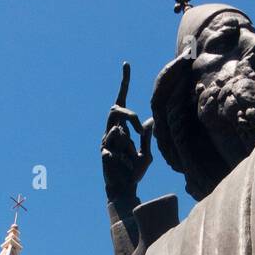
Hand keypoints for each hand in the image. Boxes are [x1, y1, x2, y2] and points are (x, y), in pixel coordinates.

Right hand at [101, 63, 153, 201]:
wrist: (124, 189)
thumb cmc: (134, 172)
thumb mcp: (146, 153)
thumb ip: (147, 138)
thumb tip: (151, 120)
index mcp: (122, 126)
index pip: (121, 100)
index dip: (124, 82)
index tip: (126, 64)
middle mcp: (111, 130)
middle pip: (116, 109)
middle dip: (129, 116)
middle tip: (140, 131)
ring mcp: (105, 140)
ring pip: (116, 128)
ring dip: (128, 144)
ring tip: (130, 159)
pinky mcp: (103, 152)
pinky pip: (113, 145)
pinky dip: (122, 154)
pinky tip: (121, 164)